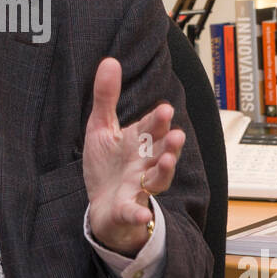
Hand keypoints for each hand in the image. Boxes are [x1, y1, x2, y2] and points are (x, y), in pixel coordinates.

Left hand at [82, 57, 184, 256]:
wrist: (103, 207)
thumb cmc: (107, 165)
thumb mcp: (101, 128)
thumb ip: (106, 97)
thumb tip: (110, 61)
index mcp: (137, 142)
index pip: (149, 128)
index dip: (156, 120)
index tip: (164, 109)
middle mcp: (143, 163)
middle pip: (160, 151)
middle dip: (168, 143)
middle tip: (174, 133)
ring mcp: (138, 187)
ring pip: (157, 179)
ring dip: (164, 171)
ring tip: (168, 161)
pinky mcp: (127, 209)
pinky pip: (134, 212)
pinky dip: (138, 215)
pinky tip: (142, 216)